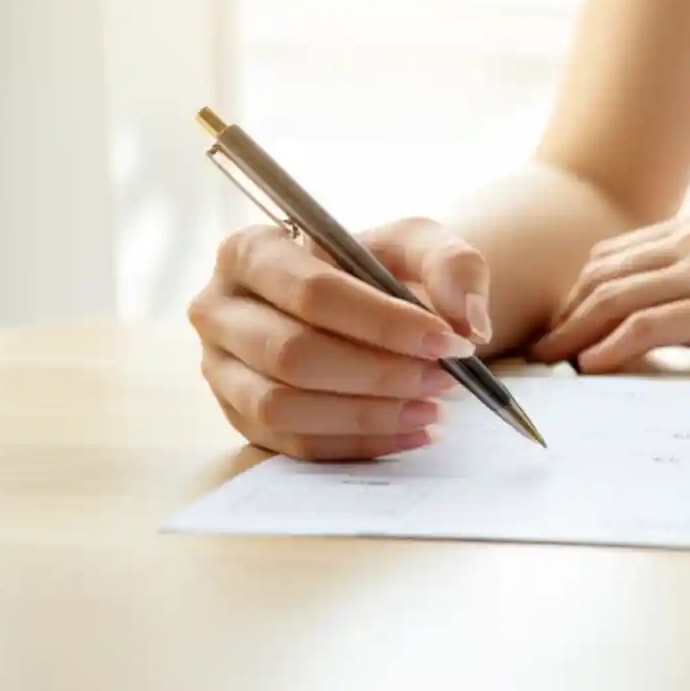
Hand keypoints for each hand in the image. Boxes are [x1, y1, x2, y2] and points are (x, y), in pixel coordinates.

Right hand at [188, 218, 493, 459]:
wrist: (368, 304)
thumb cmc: (383, 267)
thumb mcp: (421, 245)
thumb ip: (453, 266)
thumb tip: (469, 322)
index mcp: (252, 252)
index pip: (313, 292)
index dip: (383, 323)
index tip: (447, 342)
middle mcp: (220, 311)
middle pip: (293, 355)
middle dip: (378, 375)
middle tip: (445, 381)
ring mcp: (222, 370)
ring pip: (284, 407)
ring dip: (367, 416)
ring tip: (432, 410)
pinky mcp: (242, 418)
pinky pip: (294, 445)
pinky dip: (360, 445)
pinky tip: (413, 433)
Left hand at [530, 210, 689, 371]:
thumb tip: (658, 322)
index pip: (616, 256)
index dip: (579, 293)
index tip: (563, 326)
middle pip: (602, 273)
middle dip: (565, 314)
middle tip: (543, 349)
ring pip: (613, 296)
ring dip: (573, 332)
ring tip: (551, 363)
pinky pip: (645, 324)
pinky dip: (609, 346)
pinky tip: (590, 368)